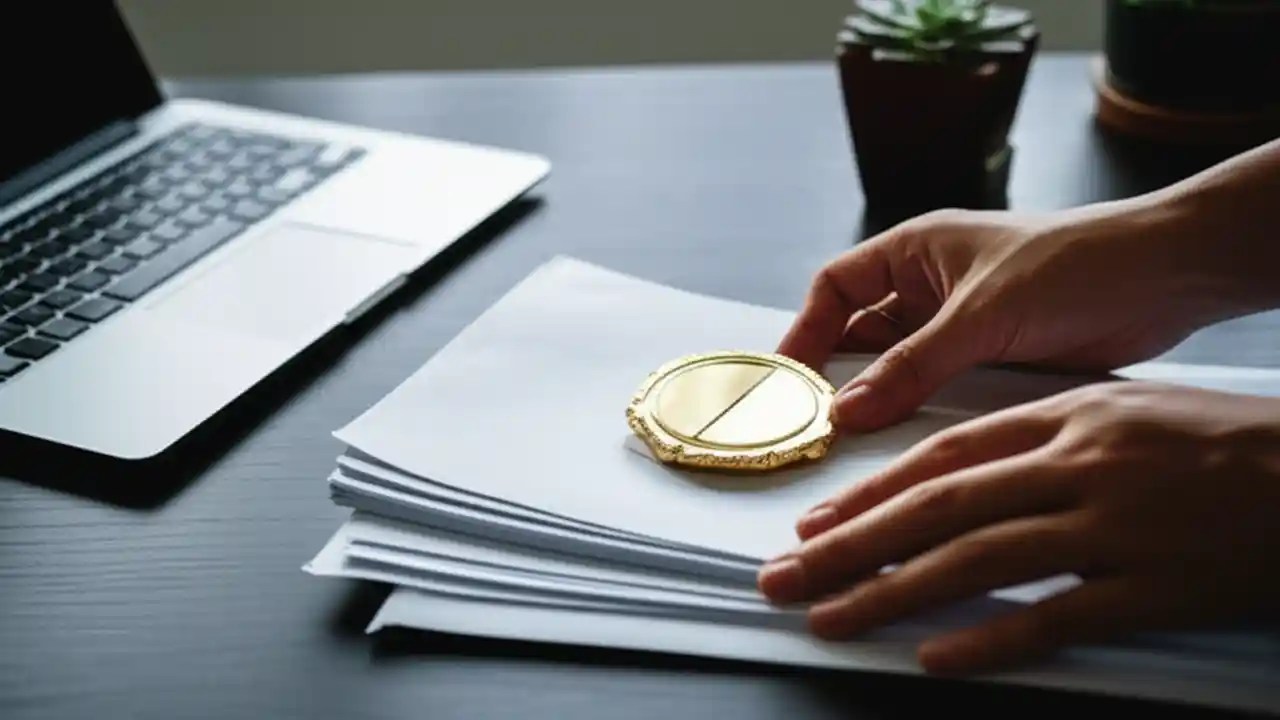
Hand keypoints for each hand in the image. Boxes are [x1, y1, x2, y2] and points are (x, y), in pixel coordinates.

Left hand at [757, 382, 1279, 673]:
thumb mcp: (1127, 414)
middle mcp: (1077, 464)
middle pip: (938, 508)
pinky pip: (1055, 616)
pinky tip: (934, 656)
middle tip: (784, 577)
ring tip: (830, 620)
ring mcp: (1115, 524)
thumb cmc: (1226, 443)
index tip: (815, 523)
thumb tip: (962, 473)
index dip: (870, 493)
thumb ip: (1044, 438)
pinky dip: (990, 638)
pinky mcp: (1155, 585)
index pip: (944, 457)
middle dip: (849, 546)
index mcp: (1067, 417)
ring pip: (977, 561)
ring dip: (891, 593)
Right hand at [777, 202, 1255, 432]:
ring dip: (880, 401)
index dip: (805, 330)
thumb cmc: (1072, 265)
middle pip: (859, 335)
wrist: (1164, 279)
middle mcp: (929, 289)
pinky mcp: (991, 361)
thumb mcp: (980, 314)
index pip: (836, 287)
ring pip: (898, 369)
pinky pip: (938, 392)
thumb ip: (911, 365)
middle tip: (813, 425)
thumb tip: (846, 412)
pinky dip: (921, 416)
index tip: (787, 380)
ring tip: (855, 445)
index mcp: (915, 251)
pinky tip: (912, 447)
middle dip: (837, 376)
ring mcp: (959, 327)